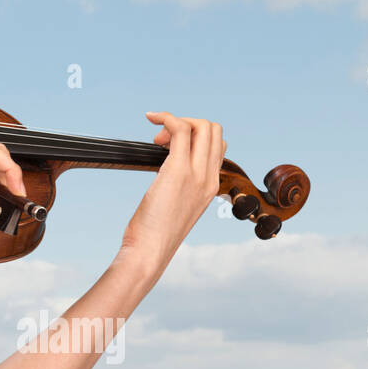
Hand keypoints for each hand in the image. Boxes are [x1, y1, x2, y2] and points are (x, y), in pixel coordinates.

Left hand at [118, 112, 225, 274]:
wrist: (150, 251)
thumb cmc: (155, 232)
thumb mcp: (176, 206)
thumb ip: (180, 186)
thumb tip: (167, 170)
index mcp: (212, 186)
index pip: (218, 144)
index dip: (194, 136)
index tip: (168, 145)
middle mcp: (210, 177)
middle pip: (213, 129)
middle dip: (187, 123)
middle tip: (161, 141)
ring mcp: (197, 174)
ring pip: (201, 125)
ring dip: (176, 120)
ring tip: (156, 139)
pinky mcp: (177, 171)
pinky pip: (179, 129)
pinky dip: (166, 117)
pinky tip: (151, 118)